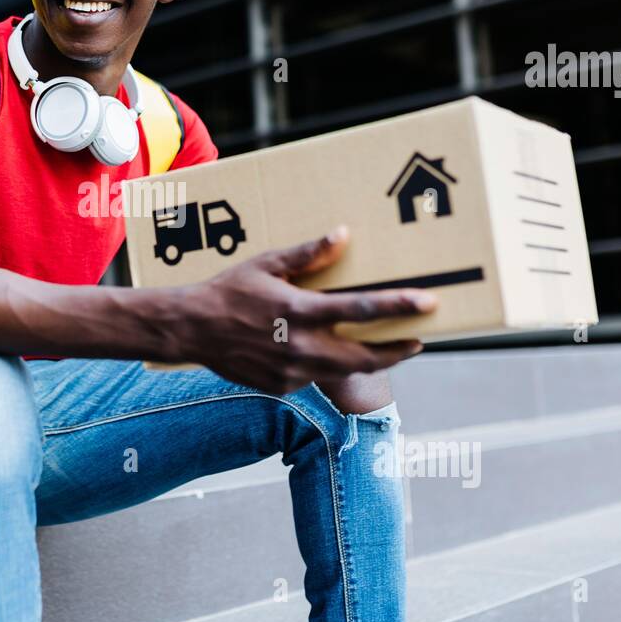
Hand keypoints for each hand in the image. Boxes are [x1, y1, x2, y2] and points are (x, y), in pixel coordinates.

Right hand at [172, 225, 436, 394]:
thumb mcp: (267, 264)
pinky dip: (332, 365)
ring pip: (345, 371)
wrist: (192, 330)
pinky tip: (337, 354)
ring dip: (374, 360)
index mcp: (299, 310)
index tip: (428, 303)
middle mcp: (299, 346)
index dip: (399, 306)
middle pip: (364, 354)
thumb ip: (308, 254)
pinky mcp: (282, 386)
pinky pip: (317, 377)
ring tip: (393, 350)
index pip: (362, 308)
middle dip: (397, 349)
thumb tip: (342, 235)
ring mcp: (291, 370)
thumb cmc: (229, 290)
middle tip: (419, 340)